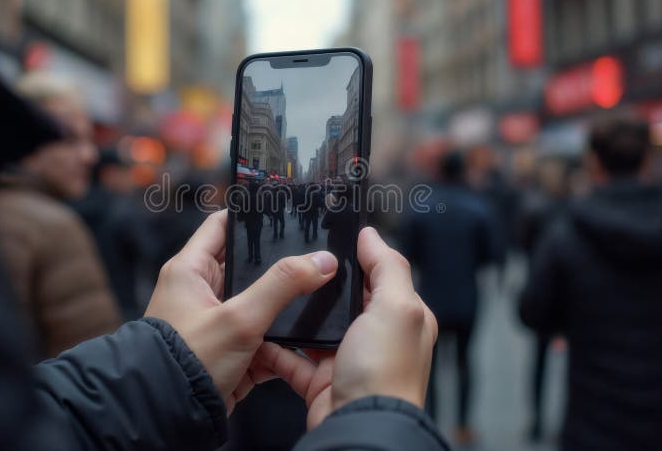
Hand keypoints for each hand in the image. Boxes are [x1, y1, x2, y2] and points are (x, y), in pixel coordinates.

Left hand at [144, 210, 337, 412]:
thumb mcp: (239, 318)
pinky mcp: (230, 350)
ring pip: (260, 304)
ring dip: (284, 307)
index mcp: (191, 270)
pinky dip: (281, 341)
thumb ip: (282, 285)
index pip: (222, 226)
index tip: (283, 211)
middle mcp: (201, 292)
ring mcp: (216, 322)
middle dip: (281, 266)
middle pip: (248, 267)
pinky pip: (262, 337)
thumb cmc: (186, 361)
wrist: (169, 416)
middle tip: (317, 256)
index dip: (250, 216)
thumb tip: (322, 261)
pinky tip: (307, 339)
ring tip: (321, 294)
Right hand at [257, 226, 436, 428]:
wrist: (359, 426)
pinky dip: (275, 348)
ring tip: (272, 292)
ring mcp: (346, 360)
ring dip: (293, 315)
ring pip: (314, 329)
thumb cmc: (386, 372)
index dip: (356, 257)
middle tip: (293, 263)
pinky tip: (260, 333)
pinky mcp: (320, 381)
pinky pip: (292, 359)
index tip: (328, 237)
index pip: (378, 276)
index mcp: (401, 317)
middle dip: (318, 286)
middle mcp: (376, 338)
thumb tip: (370, 235)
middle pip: (342, 301)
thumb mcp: (397, 307)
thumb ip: (386, 267)